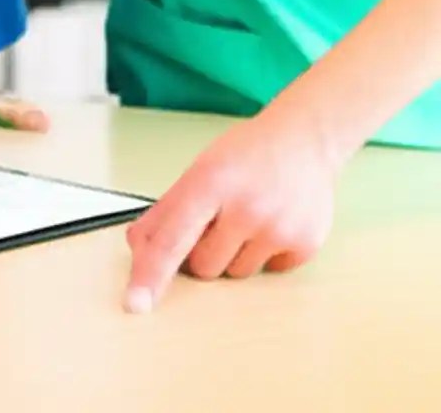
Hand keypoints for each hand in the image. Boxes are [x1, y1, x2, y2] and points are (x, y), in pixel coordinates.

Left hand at [123, 113, 337, 312]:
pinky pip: (268, 272)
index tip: (135, 303)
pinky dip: (265, 255)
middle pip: (202, 267)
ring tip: (248, 218)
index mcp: (209, 183)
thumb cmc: (244, 156)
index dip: (150, 272)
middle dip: (202, 252)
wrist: (304, 139)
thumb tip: (137, 249)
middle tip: (218, 220)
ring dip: (234, 255)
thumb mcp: (198, 171)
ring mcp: (280, 227)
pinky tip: (272, 223)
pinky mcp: (306, 243)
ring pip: (235, 274)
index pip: (170, 239)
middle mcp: (247, 207)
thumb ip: (165, 212)